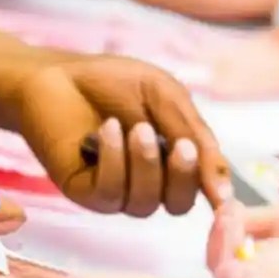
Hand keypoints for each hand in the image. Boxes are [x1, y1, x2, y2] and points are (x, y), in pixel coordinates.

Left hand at [0, 51, 230, 215]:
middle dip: (182, 176)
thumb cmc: (110, 82)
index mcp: (170, 163)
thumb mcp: (166, 98)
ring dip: (145, 165)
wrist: (55, 73)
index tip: (210, 162)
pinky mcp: (81, 189)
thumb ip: (195, 137)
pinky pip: (108, 193)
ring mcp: (112, 190)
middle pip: (178, 205)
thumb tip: (223, 189)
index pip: (201, 190)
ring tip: (135, 128)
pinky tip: (107, 130)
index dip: (213, 185)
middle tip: (179, 145)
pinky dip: (113, 161)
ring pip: (144, 203)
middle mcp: (144, 183)